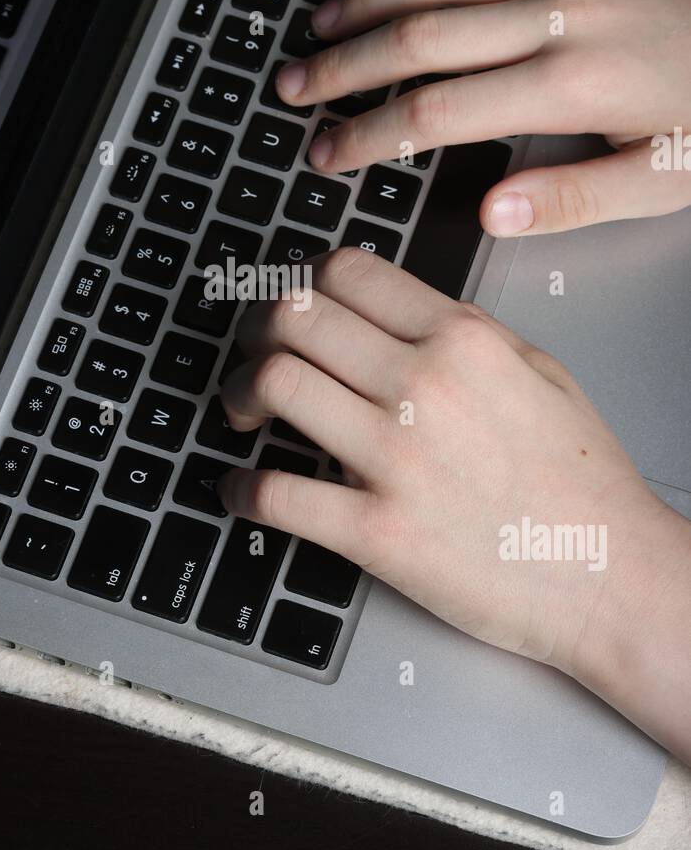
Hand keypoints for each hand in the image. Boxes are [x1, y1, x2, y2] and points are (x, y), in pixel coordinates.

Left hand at [218, 248, 690, 761]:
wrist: (613, 577)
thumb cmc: (583, 483)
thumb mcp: (538, 373)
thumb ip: (462, 332)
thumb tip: (388, 312)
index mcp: (463, 339)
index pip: (346, 272)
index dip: (300, 281)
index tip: (289, 303)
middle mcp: (424, 385)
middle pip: (294, 315)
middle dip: (255, 327)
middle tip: (252, 352)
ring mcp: (396, 458)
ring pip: (274, 383)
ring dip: (237, 393)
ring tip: (240, 413)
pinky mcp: (378, 533)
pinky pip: (275, 493)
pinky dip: (240, 489)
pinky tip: (239, 489)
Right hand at [275, 0, 690, 236]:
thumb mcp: (669, 178)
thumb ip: (575, 198)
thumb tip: (491, 213)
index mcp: (572, 84)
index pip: (437, 110)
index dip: (367, 134)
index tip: (326, 154)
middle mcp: (558, 15)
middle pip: (419, 35)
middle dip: (342, 64)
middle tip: (293, 86)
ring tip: (321, 23)